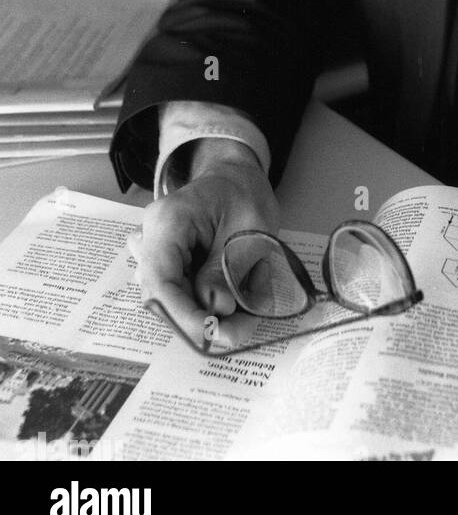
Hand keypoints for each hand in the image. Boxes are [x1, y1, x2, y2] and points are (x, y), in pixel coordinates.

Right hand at [132, 139, 278, 350]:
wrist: (236, 178)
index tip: (212, 336)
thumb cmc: (244, 195)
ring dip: (204, 313)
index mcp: (168, 221)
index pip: (162, 281)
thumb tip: (216, 312)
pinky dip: (204, 303)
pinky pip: (178, 293)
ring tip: (244, 312)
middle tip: (241, 329)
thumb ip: (230, 271)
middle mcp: (151, 238)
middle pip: (162, 295)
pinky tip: (232, 298)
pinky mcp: (165, 264)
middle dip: (199, 319)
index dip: (184, 316)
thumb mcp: (249, 230)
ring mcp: (154, 252)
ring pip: (171, 299)